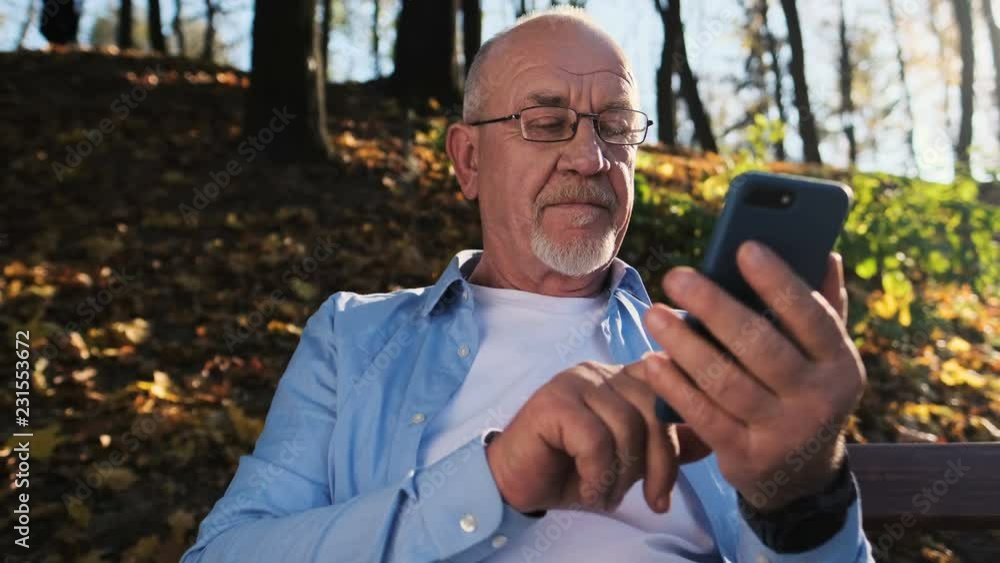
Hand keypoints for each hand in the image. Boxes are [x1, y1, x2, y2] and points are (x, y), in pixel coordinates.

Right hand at [485, 361, 709, 514]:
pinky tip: (588, 488)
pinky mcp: (554, 401)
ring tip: (609, 494)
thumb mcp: (629, 461)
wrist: (515, 483)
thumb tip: (715, 437)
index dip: (687, 425)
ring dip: (624, 474)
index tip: (687, 467)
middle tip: (656, 500)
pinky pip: (595, 439)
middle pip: (655, 408)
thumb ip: (666, 444)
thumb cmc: (572, 470)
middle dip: (663, 463)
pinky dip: (597, 474)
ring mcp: (576, 382)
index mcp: (623, 379)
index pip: (671, 388)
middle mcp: (601, 371)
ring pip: (627, 426)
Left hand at [641, 241, 865, 511]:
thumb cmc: (803, 390)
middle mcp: (818, 400)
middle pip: (761, 347)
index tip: (743, 248)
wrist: (801, 475)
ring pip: (726, 382)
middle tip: (677, 277)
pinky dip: (675, 387)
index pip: (813, 317)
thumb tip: (826, 252)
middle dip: (715, 308)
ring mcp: (783, 433)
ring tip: (654, 315)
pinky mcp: (747, 457)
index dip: (780, 283)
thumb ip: (825, 305)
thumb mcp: (824, 355)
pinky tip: (652, 361)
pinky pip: (704, 416)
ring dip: (684, 345)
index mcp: (841, 364)